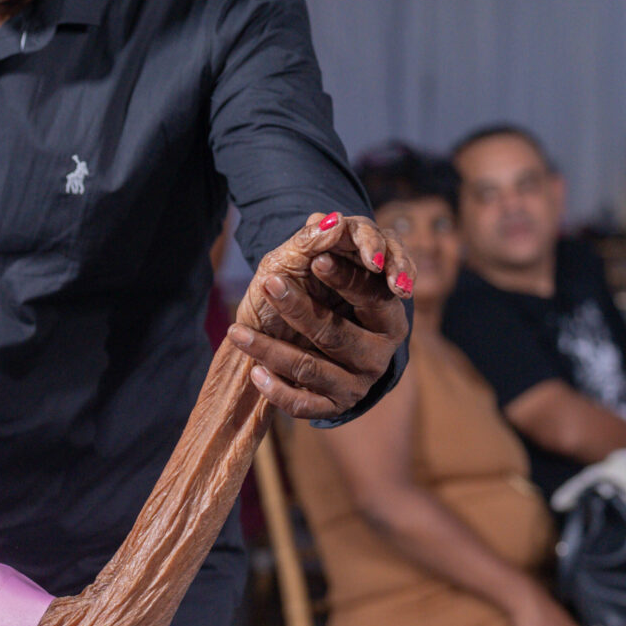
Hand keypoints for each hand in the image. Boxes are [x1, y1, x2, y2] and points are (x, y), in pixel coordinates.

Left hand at [224, 212, 412, 420]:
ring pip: (311, 369)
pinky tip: (254, 372)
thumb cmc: (328, 299)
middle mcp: (378, 354)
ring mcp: (356, 384)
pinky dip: (276, 390)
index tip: (316, 260)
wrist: (327, 352)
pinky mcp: (333, 407)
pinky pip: (304, 405)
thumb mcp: (325, 272)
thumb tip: (327, 219)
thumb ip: (326, 247)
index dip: (347, 278)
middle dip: (298, 308)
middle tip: (268, 283)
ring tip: (236, 331)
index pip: (373, 296)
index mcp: (389, 317)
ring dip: (270, 350)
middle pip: (336, 333)